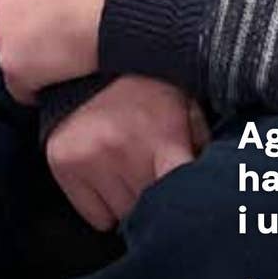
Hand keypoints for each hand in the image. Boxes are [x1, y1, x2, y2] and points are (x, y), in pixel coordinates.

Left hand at [0, 0, 120, 102]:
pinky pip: (20, 88)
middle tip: (62, 37)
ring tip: (64, 62)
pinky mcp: (15, 67)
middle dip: (28, 32)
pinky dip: (36, 89)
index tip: (58, 9)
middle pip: (7, 22)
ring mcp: (3, 34)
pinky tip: (59, 84)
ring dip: (33, 61)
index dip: (34, 2)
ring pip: (13, 55)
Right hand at [46, 75, 208, 231]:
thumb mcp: (186, 106)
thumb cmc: (148, 88)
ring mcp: (88, 158)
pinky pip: (96, 217)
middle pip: (151, 210)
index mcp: (160, 137)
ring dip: (130, 200)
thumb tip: (215, 187)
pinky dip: (105, 204)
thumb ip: (203, 145)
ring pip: (124, 217)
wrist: (91, 61)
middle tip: (154, 169)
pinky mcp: (62, 162)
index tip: (190, 208)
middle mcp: (121, 150)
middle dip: (156, 196)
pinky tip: (107, 173)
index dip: (186, 205)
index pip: (178, 195)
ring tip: (129, 167)